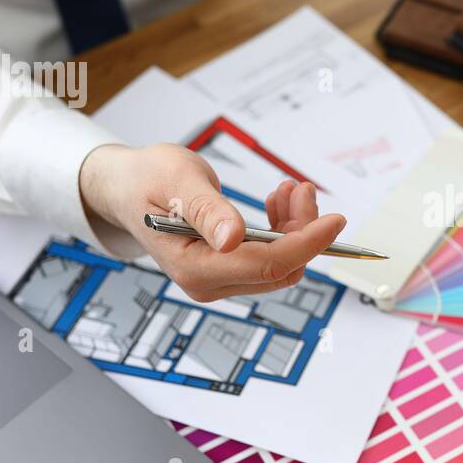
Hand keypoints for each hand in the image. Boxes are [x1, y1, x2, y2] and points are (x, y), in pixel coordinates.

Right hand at [79, 143, 345, 301]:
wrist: (127, 188)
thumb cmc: (147, 180)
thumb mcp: (177, 181)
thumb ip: (206, 210)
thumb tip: (232, 238)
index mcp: (193, 265)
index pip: (267, 264)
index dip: (307, 243)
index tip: (335, 220)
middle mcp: (207, 282)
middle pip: (279, 267)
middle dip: (302, 230)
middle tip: (300, 189)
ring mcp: (218, 280)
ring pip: (279, 264)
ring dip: (294, 228)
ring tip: (288, 191)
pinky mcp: (226, 271)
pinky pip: (269, 258)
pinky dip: (282, 230)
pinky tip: (277, 204)